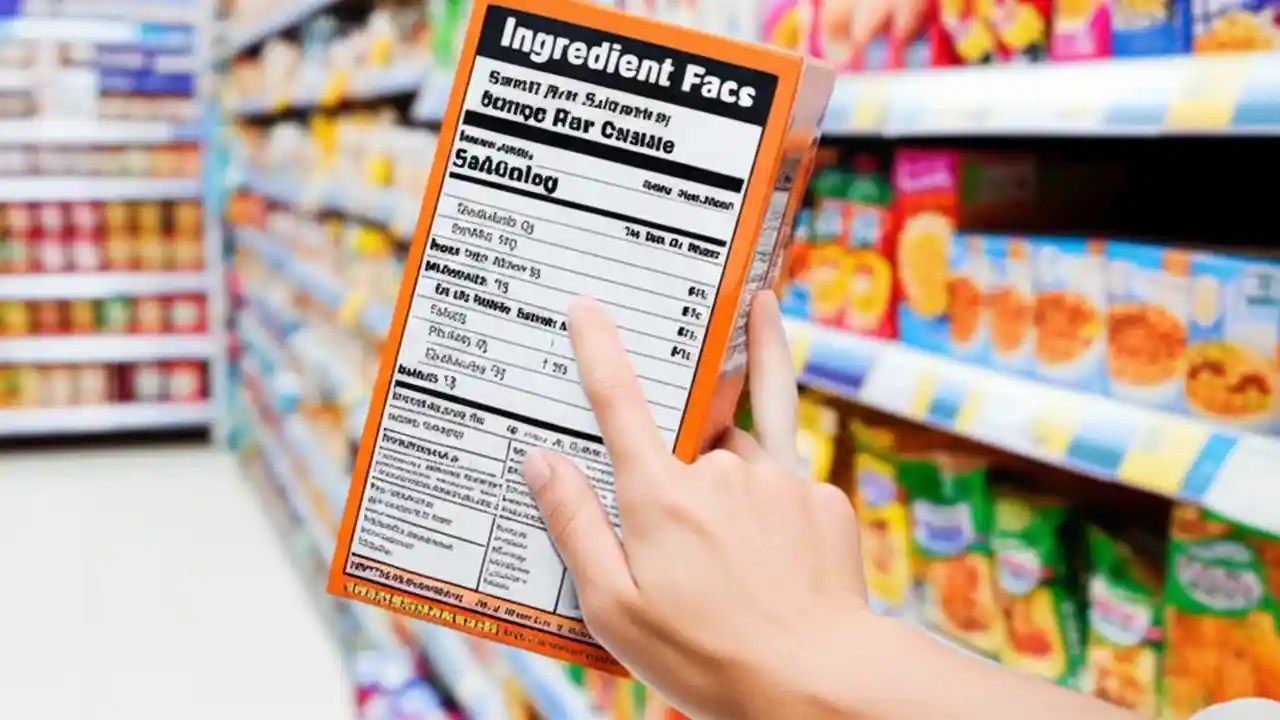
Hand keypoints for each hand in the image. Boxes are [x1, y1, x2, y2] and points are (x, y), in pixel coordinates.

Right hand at [522, 292, 869, 718]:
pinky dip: (776, 513)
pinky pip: (788, 484)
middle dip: (682, 481)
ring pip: (742, 459)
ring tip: (737, 570)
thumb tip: (540, 462)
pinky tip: (776, 568)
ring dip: (732, 493)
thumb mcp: (613, 607)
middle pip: (689, 444)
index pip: (618, 401)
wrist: (818, 684)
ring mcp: (778, 478)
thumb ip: (574, 526)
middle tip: (689, 558)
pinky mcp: (823, 496)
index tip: (587, 307)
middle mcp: (720, 469)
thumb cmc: (705, 656)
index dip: (599, 348)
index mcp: (660, 494)